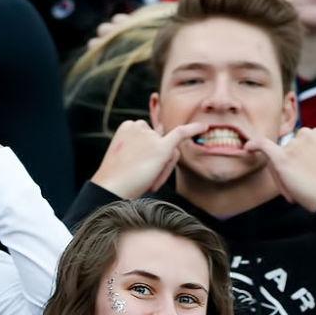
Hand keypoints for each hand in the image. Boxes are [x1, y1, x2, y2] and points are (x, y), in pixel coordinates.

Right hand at [91, 118, 207, 199]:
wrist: (110, 188)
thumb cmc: (116, 178)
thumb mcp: (125, 157)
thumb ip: (142, 147)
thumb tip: (163, 147)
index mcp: (128, 126)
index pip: (150, 138)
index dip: (147, 156)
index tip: (135, 169)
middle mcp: (140, 126)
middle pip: (161, 142)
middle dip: (156, 161)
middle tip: (140, 179)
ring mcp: (151, 136)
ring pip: (169, 150)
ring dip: (163, 168)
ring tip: (146, 181)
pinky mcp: (161, 147)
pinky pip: (181, 134)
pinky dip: (194, 129)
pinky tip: (205, 127)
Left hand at [242, 126, 315, 212]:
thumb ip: (308, 153)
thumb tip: (291, 156)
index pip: (297, 143)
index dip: (296, 159)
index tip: (304, 174)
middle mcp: (305, 134)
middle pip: (285, 149)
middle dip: (288, 166)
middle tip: (301, 186)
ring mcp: (293, 145)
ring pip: (276, 158)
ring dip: (281, 175)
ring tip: (296, 189)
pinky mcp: (282, 158)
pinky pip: (263, 146)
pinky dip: (253, 145)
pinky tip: (247, 148)